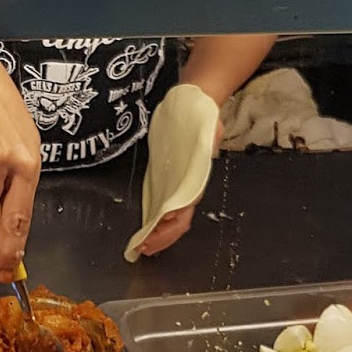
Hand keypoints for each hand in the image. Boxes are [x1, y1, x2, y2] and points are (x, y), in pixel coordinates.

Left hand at [133, 117, 221, 258]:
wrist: (196, 102)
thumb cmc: (203, 114)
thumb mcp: (208, 123)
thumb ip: (208, 135)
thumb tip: (210, 136)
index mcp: (197, 179)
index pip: (184, 210)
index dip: (170, 227)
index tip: (155, 236)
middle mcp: (188, 186)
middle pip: (177, 221)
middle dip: (161, 238)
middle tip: (142, 249)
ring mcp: (177, 184)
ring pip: (170, 217)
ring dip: (157, 234)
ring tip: (141, 245)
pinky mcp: (167, 179)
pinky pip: (162, 205)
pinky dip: (154, 221)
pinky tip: (146, 229)